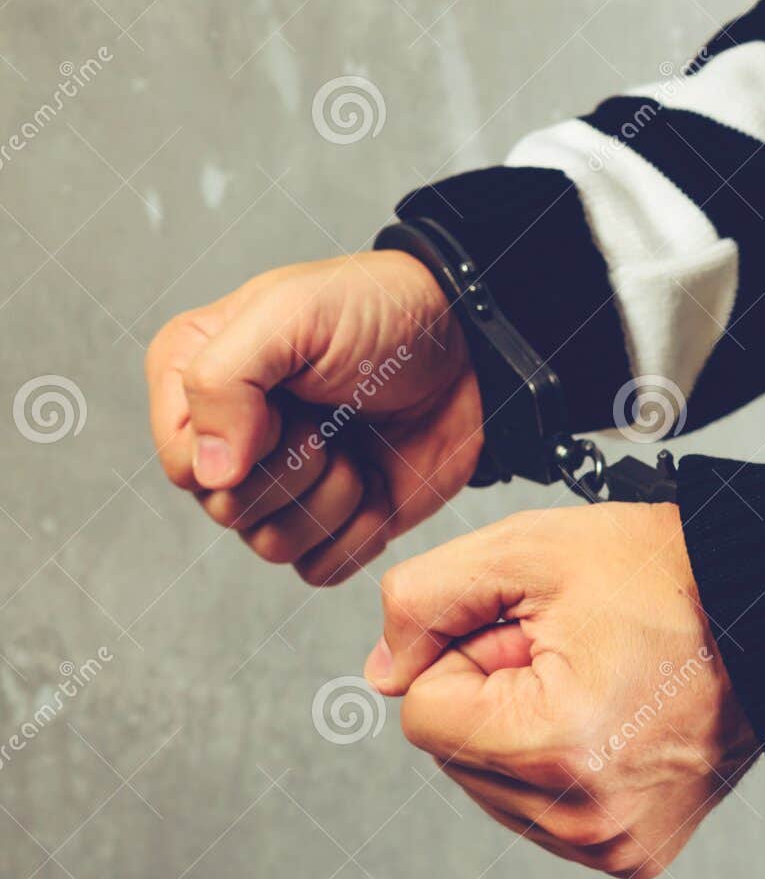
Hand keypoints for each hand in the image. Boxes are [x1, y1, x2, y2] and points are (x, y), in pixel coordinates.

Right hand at [145, 251, 482, 584]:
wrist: (467, 344)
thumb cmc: (380, 310)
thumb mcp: (291, 311)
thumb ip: (225, 379)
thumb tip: (210, 474)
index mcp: (196, 381)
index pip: (182, 461)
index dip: (238, 444)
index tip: (288, 401)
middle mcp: (230, 440)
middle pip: (227, 509)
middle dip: (295, 467)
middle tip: (331, 417)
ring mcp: (282, 486)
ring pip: (271, 546)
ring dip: (332, 497)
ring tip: (357, 442)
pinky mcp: (334, 522)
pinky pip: (320, 568)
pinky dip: (359, 530)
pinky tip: (378, 480)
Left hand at [365, 503, 756, 878]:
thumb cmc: (671, 574)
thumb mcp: (530, 549)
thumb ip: (427, 598)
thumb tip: (381, 672)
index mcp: (559, 744)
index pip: (424, 713)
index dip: (470, 652)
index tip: (536, 627)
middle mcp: (588, 817)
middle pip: (456, 756)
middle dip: (496, 693)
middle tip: (576, 648)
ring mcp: (616, 844)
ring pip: (494, 787)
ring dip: (526, 730)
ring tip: (603, 679)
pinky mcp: (636, 853)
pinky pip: (545, 812)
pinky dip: (561, 764)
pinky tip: (616, 716)